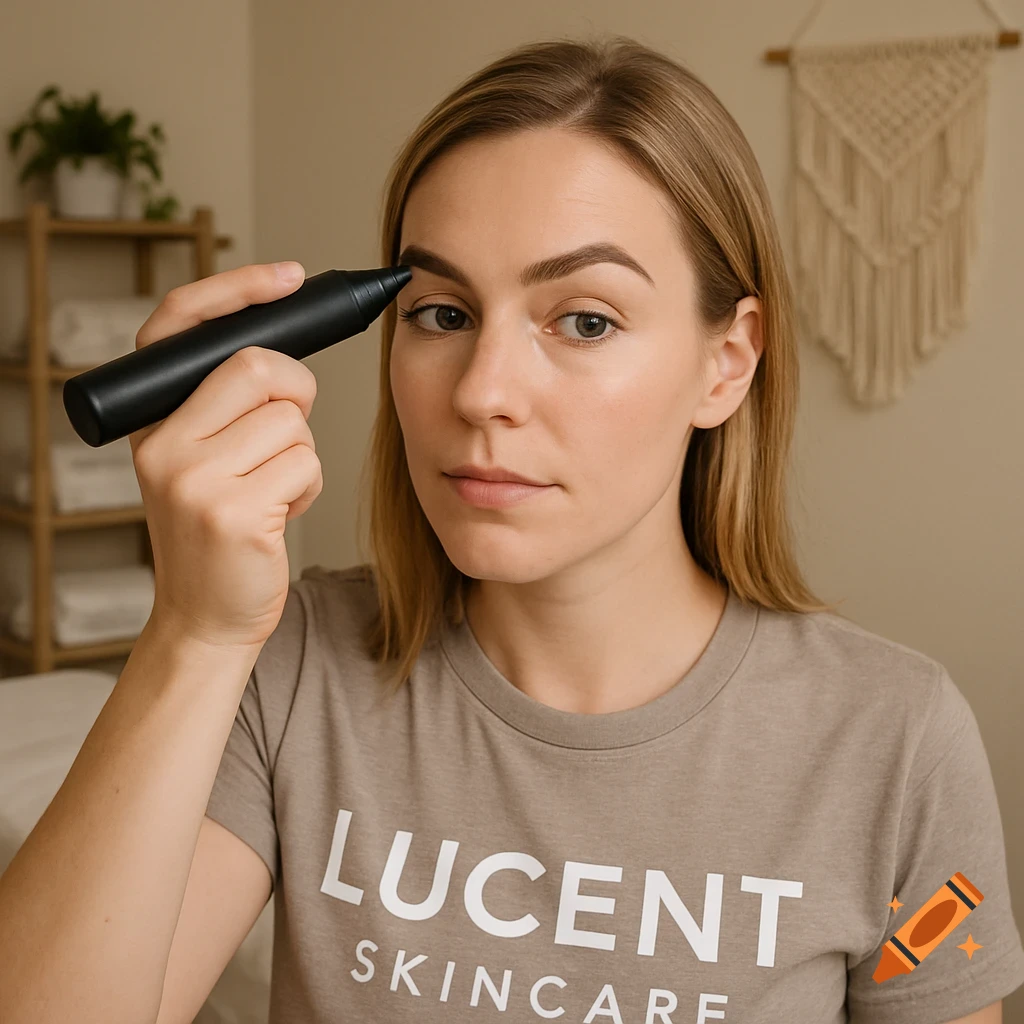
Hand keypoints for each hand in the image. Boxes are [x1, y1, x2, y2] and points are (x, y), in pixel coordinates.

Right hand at [129, 261, 321, 649]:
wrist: (207, 617)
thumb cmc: (219, 532)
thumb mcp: (202, 461)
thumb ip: (223, 407)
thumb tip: (282, 352)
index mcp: (151, 421)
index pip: (179, 327)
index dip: (235, 289)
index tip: (287, 276)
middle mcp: (161, 445)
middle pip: (255, 366)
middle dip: (296, 387)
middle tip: (292, 421)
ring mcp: (193, 480)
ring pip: (291, 420)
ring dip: (300, 452)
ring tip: (273, 489)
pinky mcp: (233, 514)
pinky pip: (304, 463)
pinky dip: (308, 486)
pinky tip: (280, 514)